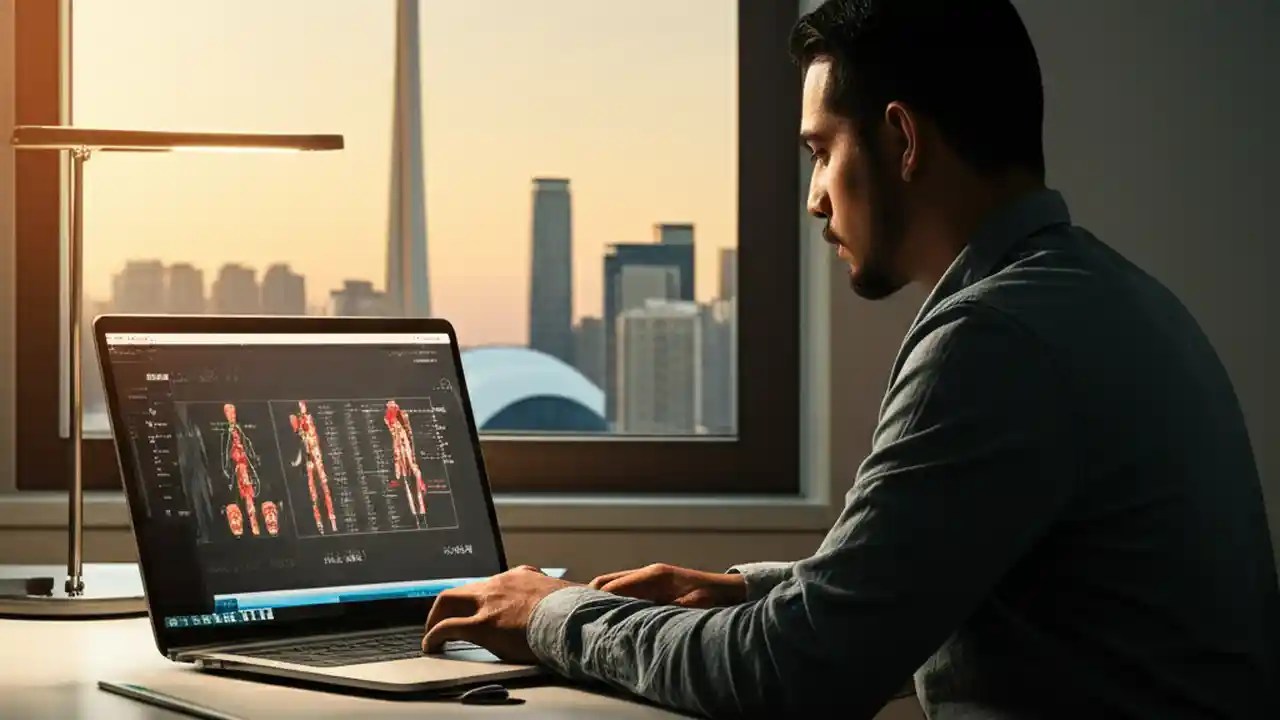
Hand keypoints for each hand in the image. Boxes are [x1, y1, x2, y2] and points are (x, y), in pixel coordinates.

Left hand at [422, 565, 572, 662]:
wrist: (577, 620)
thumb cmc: (579, 613)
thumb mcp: (569, 599)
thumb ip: (562, 601)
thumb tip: (582, 607)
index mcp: (523, 577)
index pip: (494, 582)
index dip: (482, 596)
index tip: (481, 605)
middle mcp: (501, 583)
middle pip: (462, 588)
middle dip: (448, 604)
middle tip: (443, 619)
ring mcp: (489, 603)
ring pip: (448, 601)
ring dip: (435, 617)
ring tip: (432, 634)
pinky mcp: (482, 625)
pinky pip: (447, 628)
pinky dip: (434, 636)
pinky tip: (431, 646)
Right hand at [588, 563, 746, 608]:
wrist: (728, 590)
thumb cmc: (713, 596)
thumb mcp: (696, 603)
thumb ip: (673, 609)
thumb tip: (647, 619)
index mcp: (655, 575)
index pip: (615, 585)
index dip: (597, 599)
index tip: (582, 613)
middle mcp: (648, 574)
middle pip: (607, 582)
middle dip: (590, 598)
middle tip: (574, 617)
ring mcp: (648, 580)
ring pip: (613, 587)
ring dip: (600, 601)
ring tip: (585, 619)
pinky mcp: (651, 588)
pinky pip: (624, 593)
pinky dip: (612, 602)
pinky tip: (607, 617)